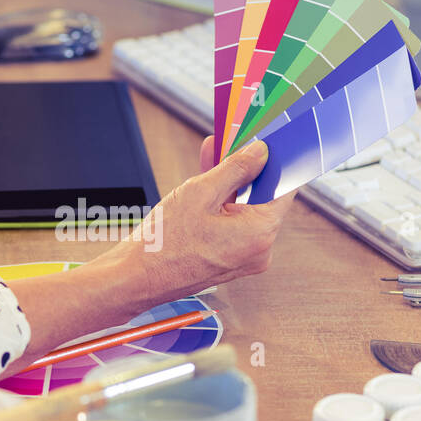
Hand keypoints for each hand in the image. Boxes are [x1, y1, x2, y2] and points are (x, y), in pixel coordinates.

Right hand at [95, 136, 297, 305]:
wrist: (136, 278)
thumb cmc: (164, 244)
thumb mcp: (201, 192)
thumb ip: (236, 168)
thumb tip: (259, 153)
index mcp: (260, 234)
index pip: (283, 188)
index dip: (274, 161)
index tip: (264, 143)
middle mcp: (258, 250)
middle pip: (261, 197)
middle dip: (244, 168)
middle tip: (230, 142)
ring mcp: (243, 257)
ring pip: (244, 209)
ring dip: (229, 182)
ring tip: (212, 155)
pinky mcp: (228, 260)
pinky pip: (233, 224)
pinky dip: (222, 203)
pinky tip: (206, 180)